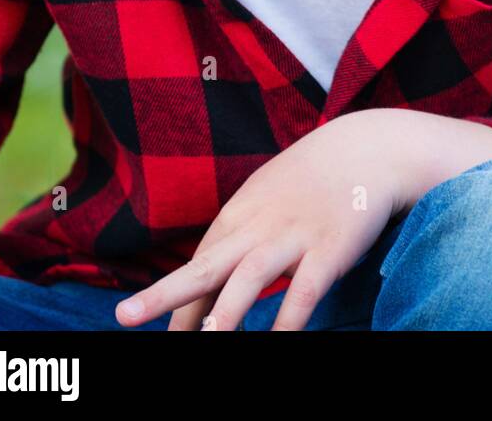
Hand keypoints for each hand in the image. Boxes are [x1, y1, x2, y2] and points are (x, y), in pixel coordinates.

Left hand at [114, 109, 411, 332]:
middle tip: (125, 316)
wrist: (366, 147)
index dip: (170, 299)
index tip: (141, 323)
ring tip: (206, 342)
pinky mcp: (331, 247)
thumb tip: (208, 284)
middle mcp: (259, 225)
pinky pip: (307, 288)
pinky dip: (290, 317)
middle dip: (165, 293)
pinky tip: (278, 343)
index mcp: (240, 215)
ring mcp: (295, 236)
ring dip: (226, 311)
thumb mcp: (267, 199)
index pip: (199, 264)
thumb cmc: (311, 181)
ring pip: (252, 277)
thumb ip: (239, 236)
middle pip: (207, 264)